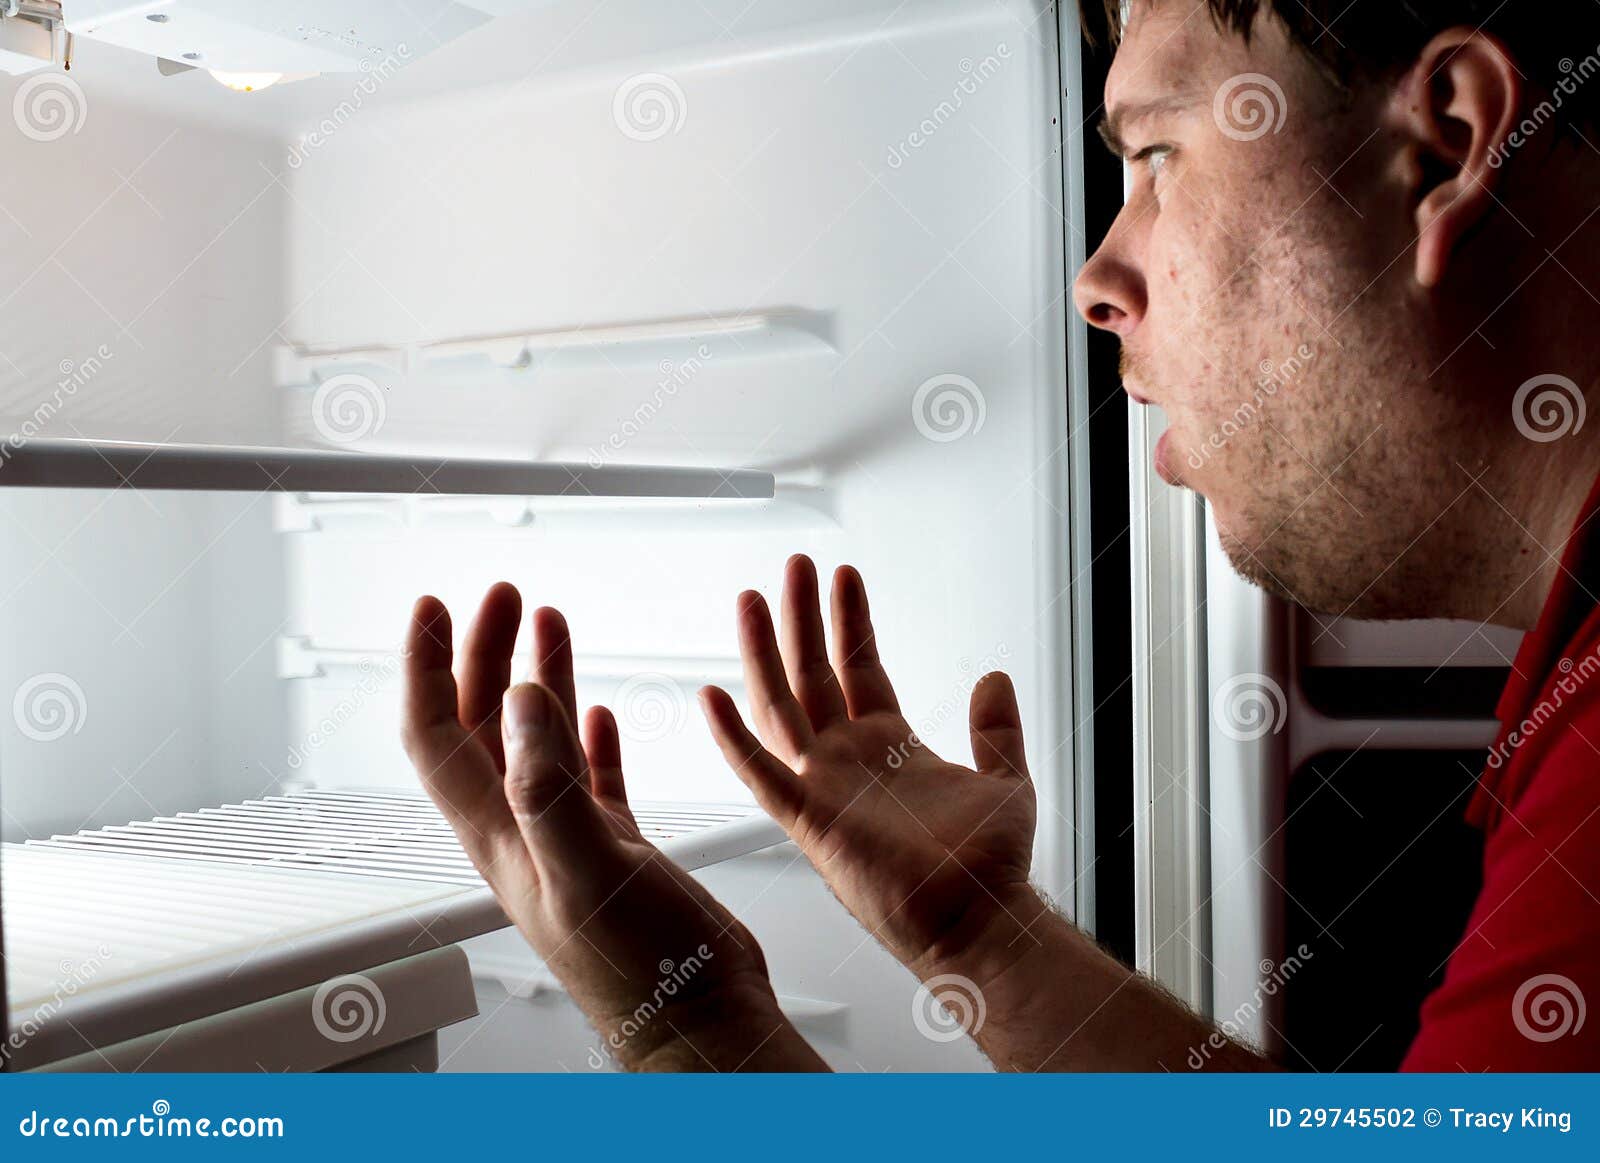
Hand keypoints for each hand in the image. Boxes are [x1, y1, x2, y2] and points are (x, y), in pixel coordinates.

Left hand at [400, 583, 826, 1071]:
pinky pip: (591, 778)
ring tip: (548, 624)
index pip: (436, 735)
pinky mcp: (617, 852)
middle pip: (482, 724)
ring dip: (537, 678)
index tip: (431, 608)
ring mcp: (569, 840)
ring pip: (537, 742)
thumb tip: (523, 699)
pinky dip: (588, 736)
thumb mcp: (586, 868)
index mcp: (499, 834)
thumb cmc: (640, 969)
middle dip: (484, 653)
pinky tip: (601, 714)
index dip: (425, 667)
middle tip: (502, 598)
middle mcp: (524, 832)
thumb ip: (549, 785)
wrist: (697, 1017)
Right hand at [698, 556, 1042, 992]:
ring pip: (780, 706)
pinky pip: (760, 772)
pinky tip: (713, 696)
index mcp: (890, 749)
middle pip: (812, 674)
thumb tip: (994, 678)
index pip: (859, 668)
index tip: (843, 576)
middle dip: (802, 618)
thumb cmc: (989, 869)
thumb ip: (997, 729)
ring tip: (754, 601)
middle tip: (793, 568)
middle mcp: (849, 763)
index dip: (850, 621)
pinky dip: (733, 736)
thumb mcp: (1006, 780)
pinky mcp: (810, 819)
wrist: (980, 921)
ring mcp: (825, 787)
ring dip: (765, 652)